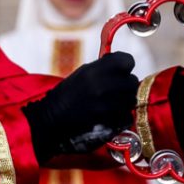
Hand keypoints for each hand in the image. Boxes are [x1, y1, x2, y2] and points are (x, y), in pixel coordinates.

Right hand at [23, 52, 140, 163]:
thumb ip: (103, 67)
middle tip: (115, 90)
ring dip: (124, 101)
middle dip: (125, 85)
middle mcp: (103, 86)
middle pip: (132, 81)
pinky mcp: (109, 123)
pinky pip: (126, 117)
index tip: (118, 71)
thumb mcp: (82, 73)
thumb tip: (123, 63)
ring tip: (111, 103)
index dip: (124, 65)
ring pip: (131, 100)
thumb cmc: (67, 95)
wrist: (51, 120)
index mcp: (95, 71)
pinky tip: (110, 115)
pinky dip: (121, 117)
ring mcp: (107, 106)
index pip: (127, 61)